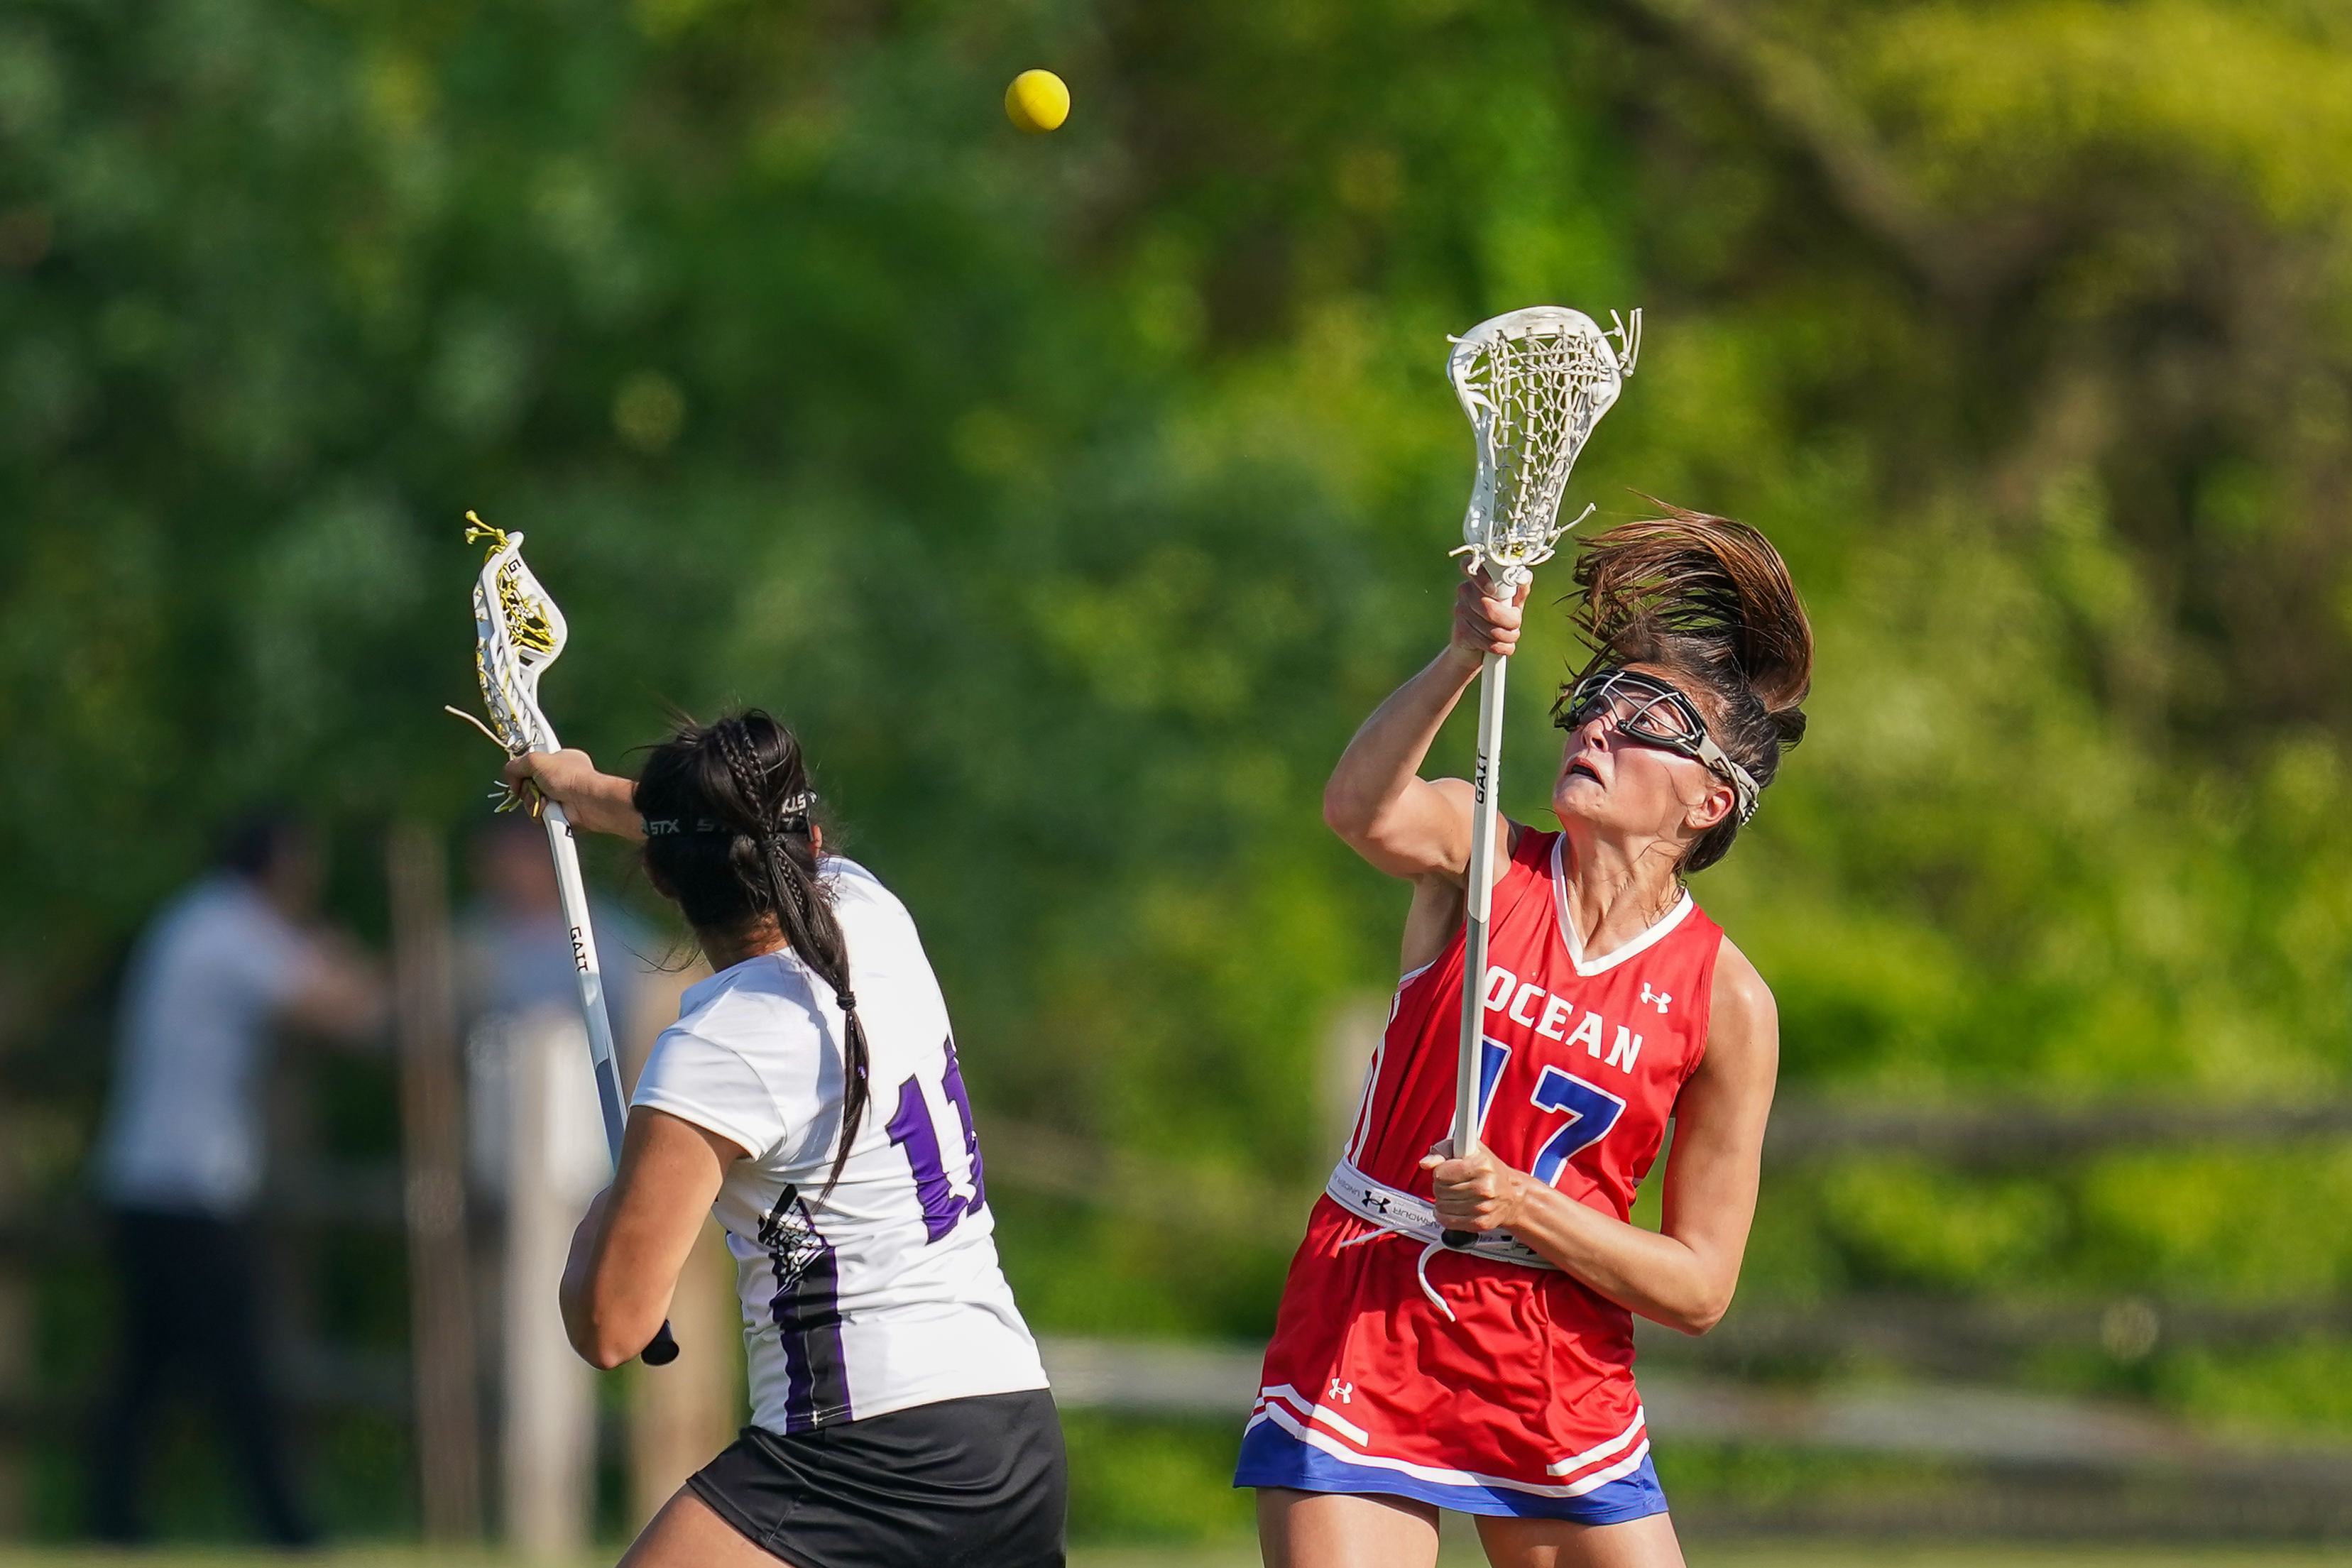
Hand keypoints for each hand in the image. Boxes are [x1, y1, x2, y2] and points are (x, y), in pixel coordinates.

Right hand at [501, 750, 644, 839]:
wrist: (587, 801)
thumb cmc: (570, 777)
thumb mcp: (537, 760)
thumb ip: (517, 763)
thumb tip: (511, 774)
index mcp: (560, 759)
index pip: (533, 762)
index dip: (524, 768)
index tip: (521, 770)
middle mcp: (560, 778)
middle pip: (527, 784)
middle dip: (526, 788)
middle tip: (535, 786)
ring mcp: (560, 796)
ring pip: (531, 801)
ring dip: (532, 802)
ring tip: (545, 800)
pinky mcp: (559, 814)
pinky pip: (538, 815)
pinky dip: (540, 813)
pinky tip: (549, 809)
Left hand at [1421, 1137, 1527, 1233]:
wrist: (1511, 1195)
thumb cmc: (1489, 1170)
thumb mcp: (1469, 1149)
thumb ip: (1443, 1151)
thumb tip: (1426, 1163)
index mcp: (1482, 1165)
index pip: (1440, 1173)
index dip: (1440, 1170)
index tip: (1448, 1169)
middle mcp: (1485, 1187)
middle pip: (1439, 1190)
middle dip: (1441, 1185)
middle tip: (1452, 1182)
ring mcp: (1483, 1207)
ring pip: (1441, 1206)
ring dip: (1443, 1200)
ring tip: (1455, 1194)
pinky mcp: (1480, 1223)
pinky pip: (1448, 1222)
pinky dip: (1445, 1215)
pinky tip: (1454, 1207)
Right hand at [1448, 567, 1526, 665]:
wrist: (1476, 649)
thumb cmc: (1497, 621)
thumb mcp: (1511, 604)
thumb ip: (1518, 590)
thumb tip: (1525, 576)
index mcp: (1478, 579)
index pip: (1470, 565)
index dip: (1481, 577)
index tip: (1494, 591)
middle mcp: (1465, 592)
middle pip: (1488, 606)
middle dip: (1510, 620)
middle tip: (1516, 623)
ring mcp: (1460, 611)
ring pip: (1490, 627)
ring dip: (1508, 636)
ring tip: (1511, 636)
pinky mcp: (1461, 632)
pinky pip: (1486, 641)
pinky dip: (1501, 647)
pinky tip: (1503, 647)